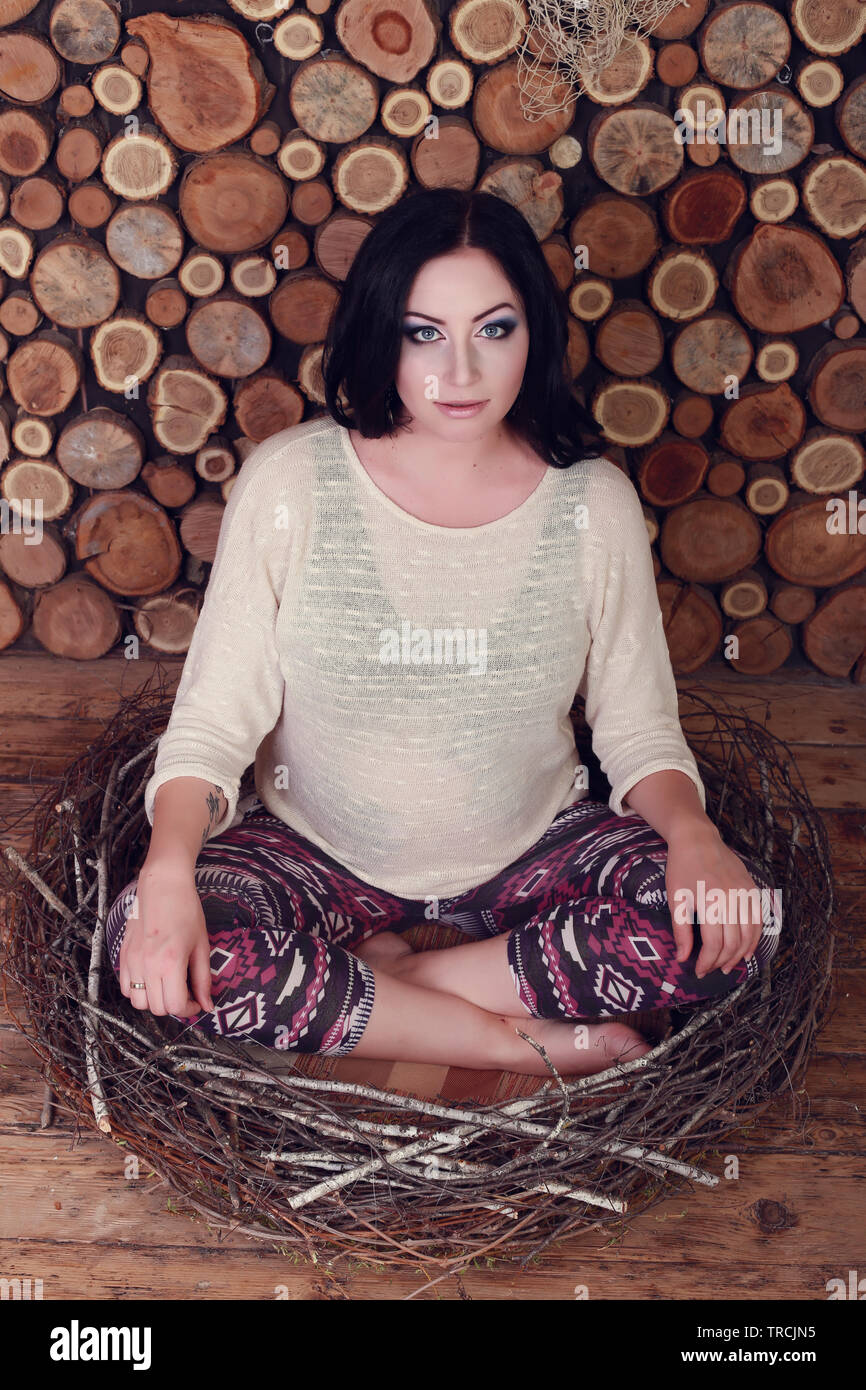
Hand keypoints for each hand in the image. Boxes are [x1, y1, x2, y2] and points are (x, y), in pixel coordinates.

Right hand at [118, 863, 214, 1017]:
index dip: (189, 1009)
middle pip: (156, 1008)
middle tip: (185, 991)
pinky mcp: (124, 955)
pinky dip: (138, 990)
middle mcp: (147, 965)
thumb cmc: (186, 911)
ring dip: (154, 1000)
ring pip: (138, 1002)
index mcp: (170, 962)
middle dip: (173, 1005)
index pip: (174, 1006)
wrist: (163, 886)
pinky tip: (152, 978)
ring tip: (167, 985)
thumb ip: (203, 979)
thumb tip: (207, 1005)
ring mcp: (132, 961)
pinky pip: (125, 987)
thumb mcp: (201, 946)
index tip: (196, 1001)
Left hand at [665, 824, 763, 979]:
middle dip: (722, 961)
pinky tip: (746, 950)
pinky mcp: (752, 889)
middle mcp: (732, 898)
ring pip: (750, 934)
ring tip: (728, 965)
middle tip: (712, 970)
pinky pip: (759, 920)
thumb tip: (683, 958)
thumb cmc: (682, 867)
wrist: (698, 838)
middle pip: (734, 942)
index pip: (714, 944)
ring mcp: (745, 893)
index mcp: (710, 901)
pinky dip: (755, 938)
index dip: (707, 962)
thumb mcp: (676, 898)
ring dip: (741, 954)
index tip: (699, 970)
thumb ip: (681, 930)